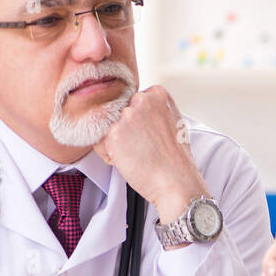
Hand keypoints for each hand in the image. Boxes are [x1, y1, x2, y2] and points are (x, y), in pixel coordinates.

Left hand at [93, 84, 209, 222]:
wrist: (175, 181)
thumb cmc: (176, 159)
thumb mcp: (174, 121)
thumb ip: (155, 109)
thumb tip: (138, 108)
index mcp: (157, 94)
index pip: (133, 101)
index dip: (138, 121)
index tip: (149, 134)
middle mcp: (141, 100)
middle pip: (119, 111)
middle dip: (125, 129)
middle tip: (142, 146)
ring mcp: (126, 116)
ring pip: (108, 126)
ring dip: (116, 141)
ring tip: (136, 154)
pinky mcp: (113, 134)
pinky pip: (99, 141)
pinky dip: (109, 154)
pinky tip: (128, 160)